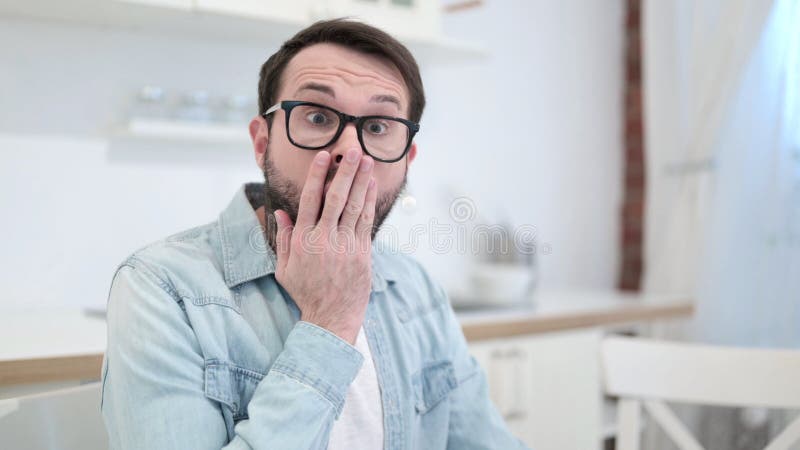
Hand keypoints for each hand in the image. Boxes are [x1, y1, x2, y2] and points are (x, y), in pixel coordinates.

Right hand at [273, 148, 376, 344]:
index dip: (317, 176)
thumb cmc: (306, 292)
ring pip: (354, 207)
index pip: (310, 200)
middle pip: (336, 198)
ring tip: (367, 160)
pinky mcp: (361, 253)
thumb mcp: (284, 268)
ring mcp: (345, 246)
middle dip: (345, 172)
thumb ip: (283, 238)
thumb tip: (279, 212)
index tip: (324, 157)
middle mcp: (324, 240)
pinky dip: (369, 202)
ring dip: (361, 181)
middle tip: (353, 151)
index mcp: (303, 241)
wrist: (330, 318)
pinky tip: (372, 186)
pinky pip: (365, 222)